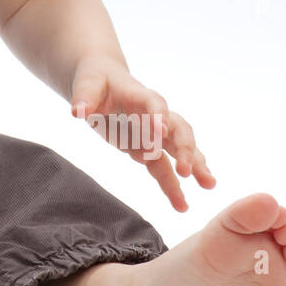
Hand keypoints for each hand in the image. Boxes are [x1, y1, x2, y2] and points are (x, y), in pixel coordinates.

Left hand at [69, 57, 214, 211]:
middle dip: (185, 148)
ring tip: (208, 186)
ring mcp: (156, 133)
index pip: (154, 104)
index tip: (161, 133)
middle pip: (178, 128)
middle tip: (186, 170)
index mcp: (140, 95)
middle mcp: (155, 114)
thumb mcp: (86, 83)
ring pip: (180, 149)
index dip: (158, 117)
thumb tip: (77, 111)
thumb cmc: (96, 80)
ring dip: (194, 166)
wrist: (104, 80)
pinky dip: (174, 185)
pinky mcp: (150, 148)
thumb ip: (84, 97)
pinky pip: (165, 168)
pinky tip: (182, 206)